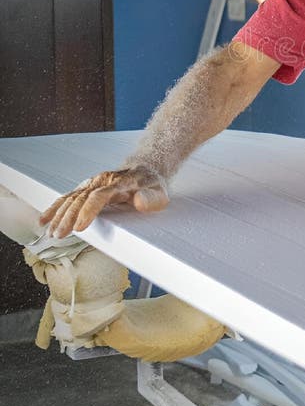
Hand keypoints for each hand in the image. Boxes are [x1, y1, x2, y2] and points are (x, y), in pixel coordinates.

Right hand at [39, 165, 168, 237]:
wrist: (145, 170)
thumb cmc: (151, 186)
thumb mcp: (159, 193)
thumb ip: (151, 199)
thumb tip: (140, 202)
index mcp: (120, 183)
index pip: (100, 196)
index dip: (89, 211)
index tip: (80, 227)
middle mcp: (102, 181)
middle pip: (81, 198)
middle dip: (68, 217)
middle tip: (60, 235)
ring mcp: (93, 183)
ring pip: (72, 198)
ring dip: (59, 215)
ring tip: (51, 233)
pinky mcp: (86, 188)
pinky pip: (68, 197)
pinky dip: (55, 208)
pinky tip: (44, 220)